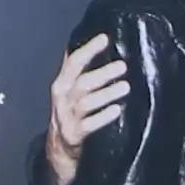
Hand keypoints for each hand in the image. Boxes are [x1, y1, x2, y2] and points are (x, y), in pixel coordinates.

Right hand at [45, 32, 127, 176]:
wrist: (58, 146)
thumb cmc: (69, 110)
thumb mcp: (68, 88)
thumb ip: (78, 68)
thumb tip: (95, 40)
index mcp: (62, 83)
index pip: (73, 62)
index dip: (89, 49)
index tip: (105, 38)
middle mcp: (62, 98)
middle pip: (82, 83)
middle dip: (102, 73)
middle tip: (123, 66)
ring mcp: (67, 117)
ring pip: (86, 103)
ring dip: (106, 93)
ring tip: (125, 86)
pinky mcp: (74, 134)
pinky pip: (89, 125)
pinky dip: (103, 117)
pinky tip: (117, 110)